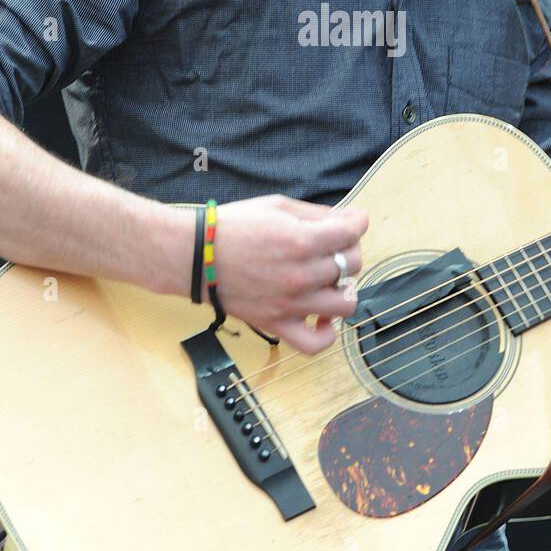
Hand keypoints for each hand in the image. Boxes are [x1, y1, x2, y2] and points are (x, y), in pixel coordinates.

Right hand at [207, 194, 367, 353]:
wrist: (193, 255)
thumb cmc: (231, 227)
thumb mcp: (277, 206)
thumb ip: (316, 214)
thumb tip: (348, 219)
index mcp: (302, 240)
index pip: (352, 233)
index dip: (357, 223)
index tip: (353, 222)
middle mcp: (301, 274)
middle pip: (352, 264)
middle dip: (349, 249)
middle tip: (334, 246)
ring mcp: (291, 303)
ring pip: (345, 304)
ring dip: (345, 288)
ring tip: (331, 280)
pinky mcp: (277, 324)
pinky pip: (315, 344)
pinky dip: (327, 333)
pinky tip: (322, 316)